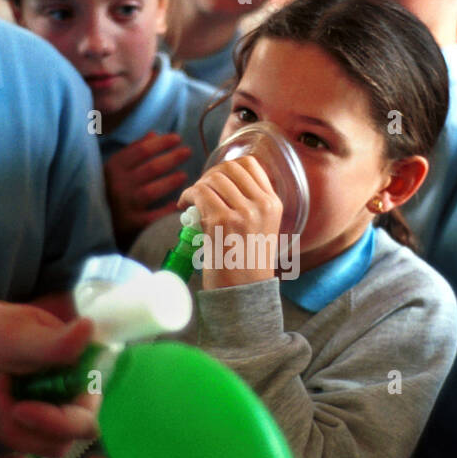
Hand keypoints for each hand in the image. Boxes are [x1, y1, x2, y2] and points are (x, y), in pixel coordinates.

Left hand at [0, 296, 99, 456]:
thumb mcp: (20, 334)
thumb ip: (55, 342)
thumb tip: (89, 326)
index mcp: (80, 381)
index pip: (83, 422)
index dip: (55, 423)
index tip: (19, 410)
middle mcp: (67, 404)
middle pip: (53, 444)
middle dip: (11, 418)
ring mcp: (42, 420)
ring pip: (22, 442)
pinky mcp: (18, 427)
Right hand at [104, 132, 191, 244]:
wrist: (93, 222)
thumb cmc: (109, 189)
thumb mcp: (115, 168)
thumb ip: (133, 151)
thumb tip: (154, 134)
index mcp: (113, 168)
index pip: (141, 150)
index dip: (162, 143)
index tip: (177, 138)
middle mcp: (117, 185)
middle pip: (151, 168)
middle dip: (173, 158)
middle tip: (187, 152)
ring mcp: (124, 206)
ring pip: (153, 191)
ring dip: (171, 181)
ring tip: (183, 175)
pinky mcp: (131, 225)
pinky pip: (154, 217)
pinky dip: (167, 210)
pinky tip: (178, 204)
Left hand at [178, 155, 281, 289]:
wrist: (243, 293)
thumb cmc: (246, 264)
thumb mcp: (261, 228)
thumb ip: (251, 205)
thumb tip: (221, 182)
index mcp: (273, 204)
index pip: (250, 164)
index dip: (227, 167)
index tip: (216, 179)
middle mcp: (262, 205)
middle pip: (228, 169)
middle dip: (209, 176)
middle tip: (199, 191)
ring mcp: (243, 213)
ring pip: (212, 179)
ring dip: (197, 187)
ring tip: (191, 201)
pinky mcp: (222, 222)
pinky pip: (199, 193)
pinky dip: (187, 196)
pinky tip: (183, 205)